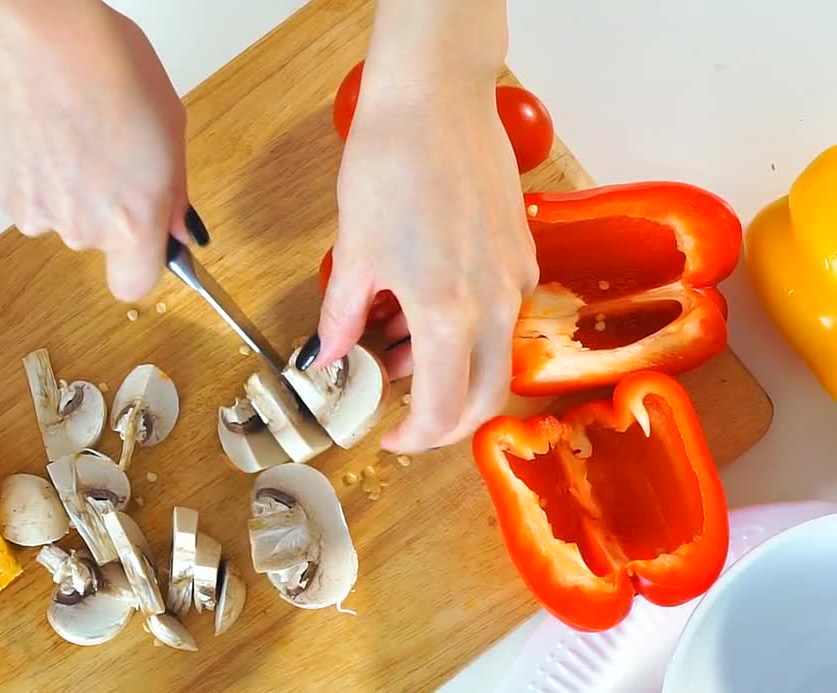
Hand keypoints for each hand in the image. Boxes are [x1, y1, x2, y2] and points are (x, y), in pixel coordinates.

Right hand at [0, 0, 200, 301]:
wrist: (31, 37)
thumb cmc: (101, 67)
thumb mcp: (169, 127)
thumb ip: (174, 192)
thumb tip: (178, 228)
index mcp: (131, 221)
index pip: (134, 284)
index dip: (140, 260)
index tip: (145, 239)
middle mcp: (80, 229)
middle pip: (95, 240)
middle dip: (104, 205)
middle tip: (105, 150)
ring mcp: (32, 214)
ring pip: (56, 214)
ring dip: (64, 187)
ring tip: (68, 131)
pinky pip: (22, 194)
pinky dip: (30, 170)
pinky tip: (38, 130)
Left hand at [305, 76, 537, 453]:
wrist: (434, 98)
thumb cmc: (391, 164)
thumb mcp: (353, 251)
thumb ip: (341, 315)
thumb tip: (327, 356)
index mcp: (449, 313)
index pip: (442, 411)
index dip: (414, 438)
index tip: (388, 437)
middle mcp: (496, 303)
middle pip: (483, 396)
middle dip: (442, 419)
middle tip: (401, 414)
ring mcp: (515, 276)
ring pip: (491, 353)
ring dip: (447, 366)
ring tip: (391, 341)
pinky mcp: (520, 251)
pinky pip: (498, 312)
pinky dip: (463, 327)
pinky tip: (419, 303)